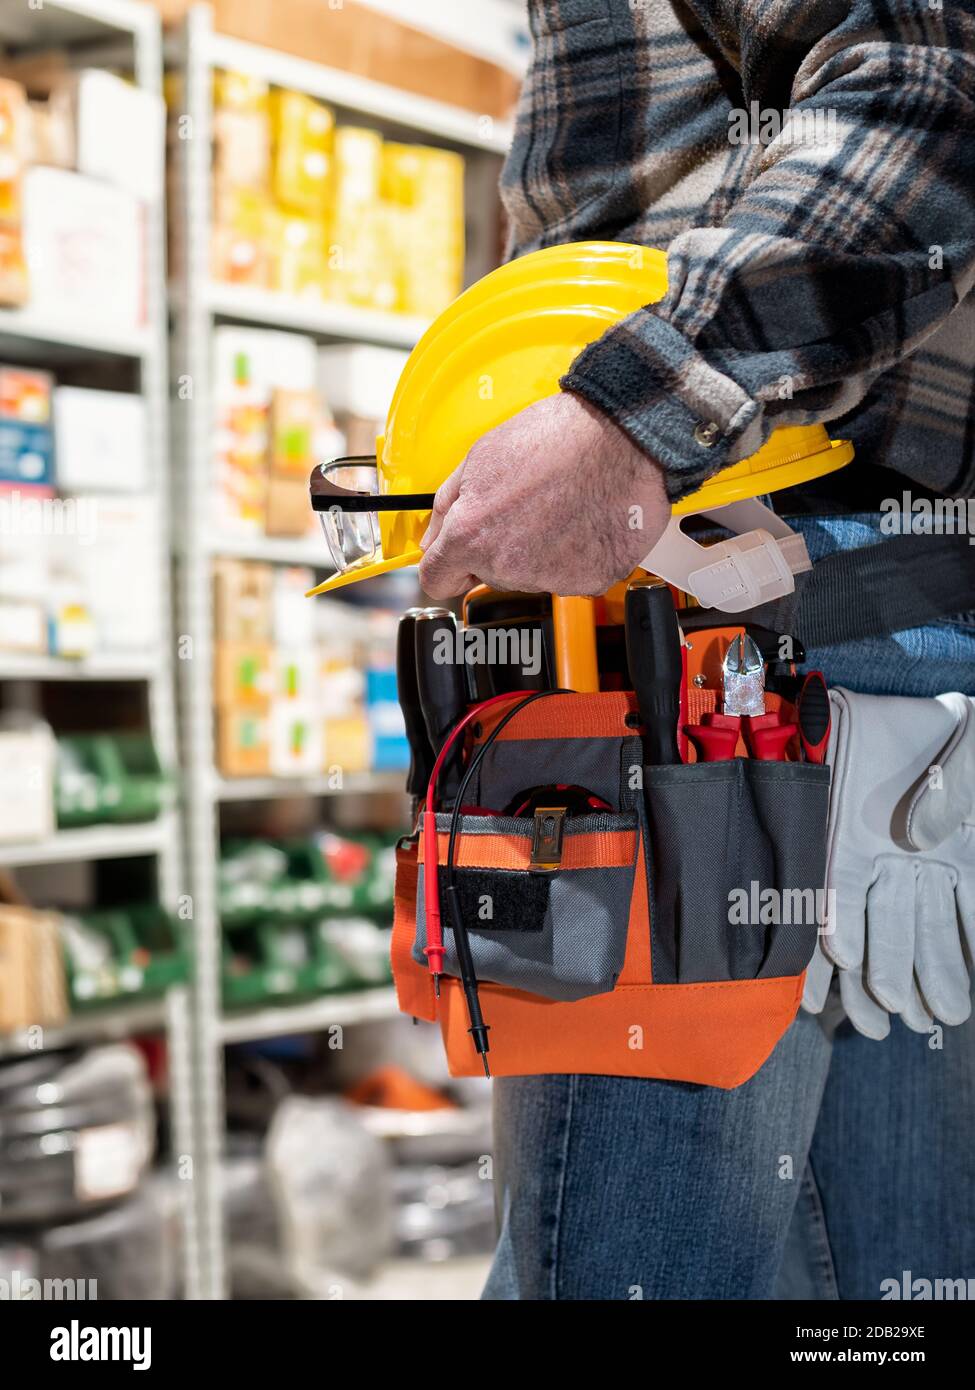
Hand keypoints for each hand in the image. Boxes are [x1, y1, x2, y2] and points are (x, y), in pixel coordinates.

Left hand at [417, 393, 670, 598]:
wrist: (622, 436)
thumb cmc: (555, 438)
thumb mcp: (480, 457)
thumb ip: (447, 506)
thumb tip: (433, 536)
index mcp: (471, 536)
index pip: (436, 579)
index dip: (446, 565)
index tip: (458, 559)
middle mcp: (507, 566)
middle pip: (489, 574)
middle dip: (500, 548)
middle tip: (526, 508)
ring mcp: (550, 578)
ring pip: (531, 576)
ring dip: (539, 551)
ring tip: (559, 507)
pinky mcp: (589, 581)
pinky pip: (572, 576)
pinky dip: (576, 555)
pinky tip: (582, 520)